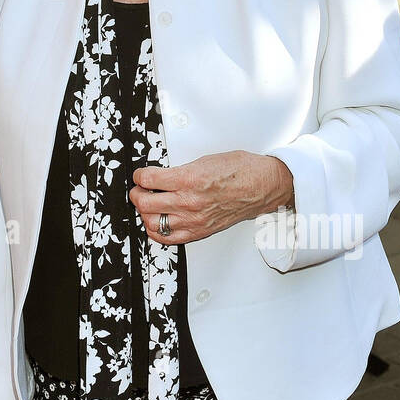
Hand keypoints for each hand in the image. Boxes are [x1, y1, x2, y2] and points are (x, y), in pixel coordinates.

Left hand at [130, 152, 293, 243]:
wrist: (262, 186)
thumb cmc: (240, 171)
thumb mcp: (204, 160)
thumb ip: (180, 170)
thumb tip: (161, 176)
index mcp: (189, 179)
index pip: (148, 179)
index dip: (139, 175)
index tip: (140, 175)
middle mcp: (189, 202)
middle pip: (144, 203)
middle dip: (136, 194)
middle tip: (139, 189)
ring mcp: (194, 220)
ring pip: (152, 222)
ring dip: (144, 212)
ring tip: (147, 204)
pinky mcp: (199, 231)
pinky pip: (168, 238)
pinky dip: (156, 231)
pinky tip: (157, 222)